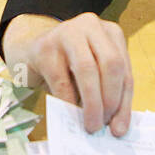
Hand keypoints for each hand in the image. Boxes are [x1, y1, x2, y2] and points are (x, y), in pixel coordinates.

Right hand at [2, 12, 132, 135]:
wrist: (30, 52)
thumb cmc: (67, 66)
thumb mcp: (93, 73)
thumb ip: (107, 92)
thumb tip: (116, 126)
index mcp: (110, 32)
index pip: (124, 68)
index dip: (124, 100)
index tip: (120, 128)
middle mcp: (91, 26)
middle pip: (111, 63)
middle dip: (110, 99)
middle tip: (103, 124)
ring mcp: (67, 33)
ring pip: (87, 69)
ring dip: (92, 103)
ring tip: (90, 124)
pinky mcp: (45, 47)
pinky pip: (61, 80)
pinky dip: (68, 102)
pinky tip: (70, 114)